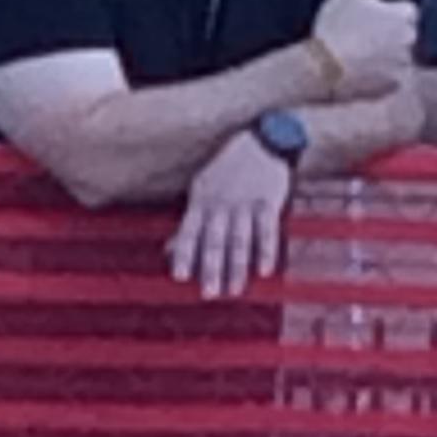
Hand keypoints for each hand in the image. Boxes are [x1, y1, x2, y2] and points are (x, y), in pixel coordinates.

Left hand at [168, 131, 292, 300]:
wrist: (262, 142)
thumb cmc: (226, 171)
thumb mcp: (201, 191)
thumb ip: (188, 222)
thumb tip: (168, 250)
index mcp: (201, 203)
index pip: (188, 232)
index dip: (184, 255)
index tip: (179, 277)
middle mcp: (221, 204)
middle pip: (214, 240)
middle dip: (211, 268)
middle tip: (209, 294)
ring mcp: (245, 203)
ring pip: (240, 239)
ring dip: (237, 267)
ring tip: (234, 290)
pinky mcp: (268, 201)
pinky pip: (267, 230)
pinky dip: (266, 250)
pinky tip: (265, 270)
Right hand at [310, 0, 417, 102]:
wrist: (319, 70)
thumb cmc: (332, 29)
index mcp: (402, 15)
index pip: (407, 12)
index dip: (389, 16)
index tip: (370, 23)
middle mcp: (409, 39)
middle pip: (405, 36)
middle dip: (390, 37)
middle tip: (361, 43)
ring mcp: (402, 65)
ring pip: (399, 58)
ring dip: (386, 59)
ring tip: (359, 61)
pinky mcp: (393, 87)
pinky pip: (393, 82)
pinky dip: (381, 80)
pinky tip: (361, 77)